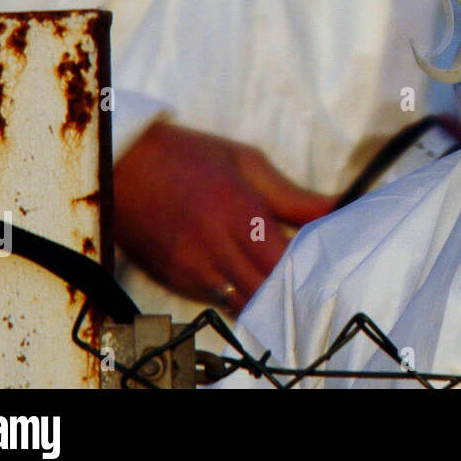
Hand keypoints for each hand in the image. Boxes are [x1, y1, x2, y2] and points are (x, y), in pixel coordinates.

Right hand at [113, 121, 334, 313]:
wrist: (121, 164)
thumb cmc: (190, 156)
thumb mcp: (247, 163)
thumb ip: (294, 196)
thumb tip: (338, 208)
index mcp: (238, 212)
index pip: (285, 263)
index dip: (309, 267)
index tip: (324, 257)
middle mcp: (213, 247)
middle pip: (266, 291)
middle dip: (290, 287)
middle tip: (307, 272)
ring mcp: (190, 269)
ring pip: (242, 304)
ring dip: (264, 296)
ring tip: (277, 274)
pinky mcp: (172, 280)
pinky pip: (216, 302)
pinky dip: (236, 295)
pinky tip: (244, 273)